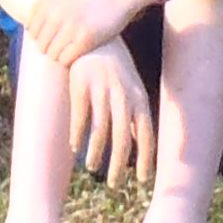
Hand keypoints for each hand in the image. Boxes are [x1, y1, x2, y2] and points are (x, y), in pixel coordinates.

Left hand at [20, 0, 152, 65]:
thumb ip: (45, 6)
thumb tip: (26, 26)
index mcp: (49, 1)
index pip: (31, 29)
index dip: (41, 36)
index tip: (55, 35)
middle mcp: (57, 12)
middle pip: (40, 43)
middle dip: (50, 47)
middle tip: (65, 45)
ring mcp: (70, 26)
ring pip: (51, 53)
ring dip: (60, 55)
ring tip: (72, 49)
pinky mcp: (85, 38)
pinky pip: (65, 59)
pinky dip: (69, 59)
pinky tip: (79, 52)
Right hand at [68, 40, 154, 186]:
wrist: (95, 38)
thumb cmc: (117, 69)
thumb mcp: (132, 89)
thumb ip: (136, 116)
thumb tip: (142, 144)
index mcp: (138, 97)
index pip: (145, 133)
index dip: (146, 157)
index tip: (143, 179)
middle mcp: (122, 94)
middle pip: (122, 137)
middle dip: (119, 164)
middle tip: (114, 184)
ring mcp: (101, 88)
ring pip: (100, 128)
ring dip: (96, 152)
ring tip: (92, 167)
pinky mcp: (81, 84)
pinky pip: (80, 115)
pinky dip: (78, 134)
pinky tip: (75, 147)